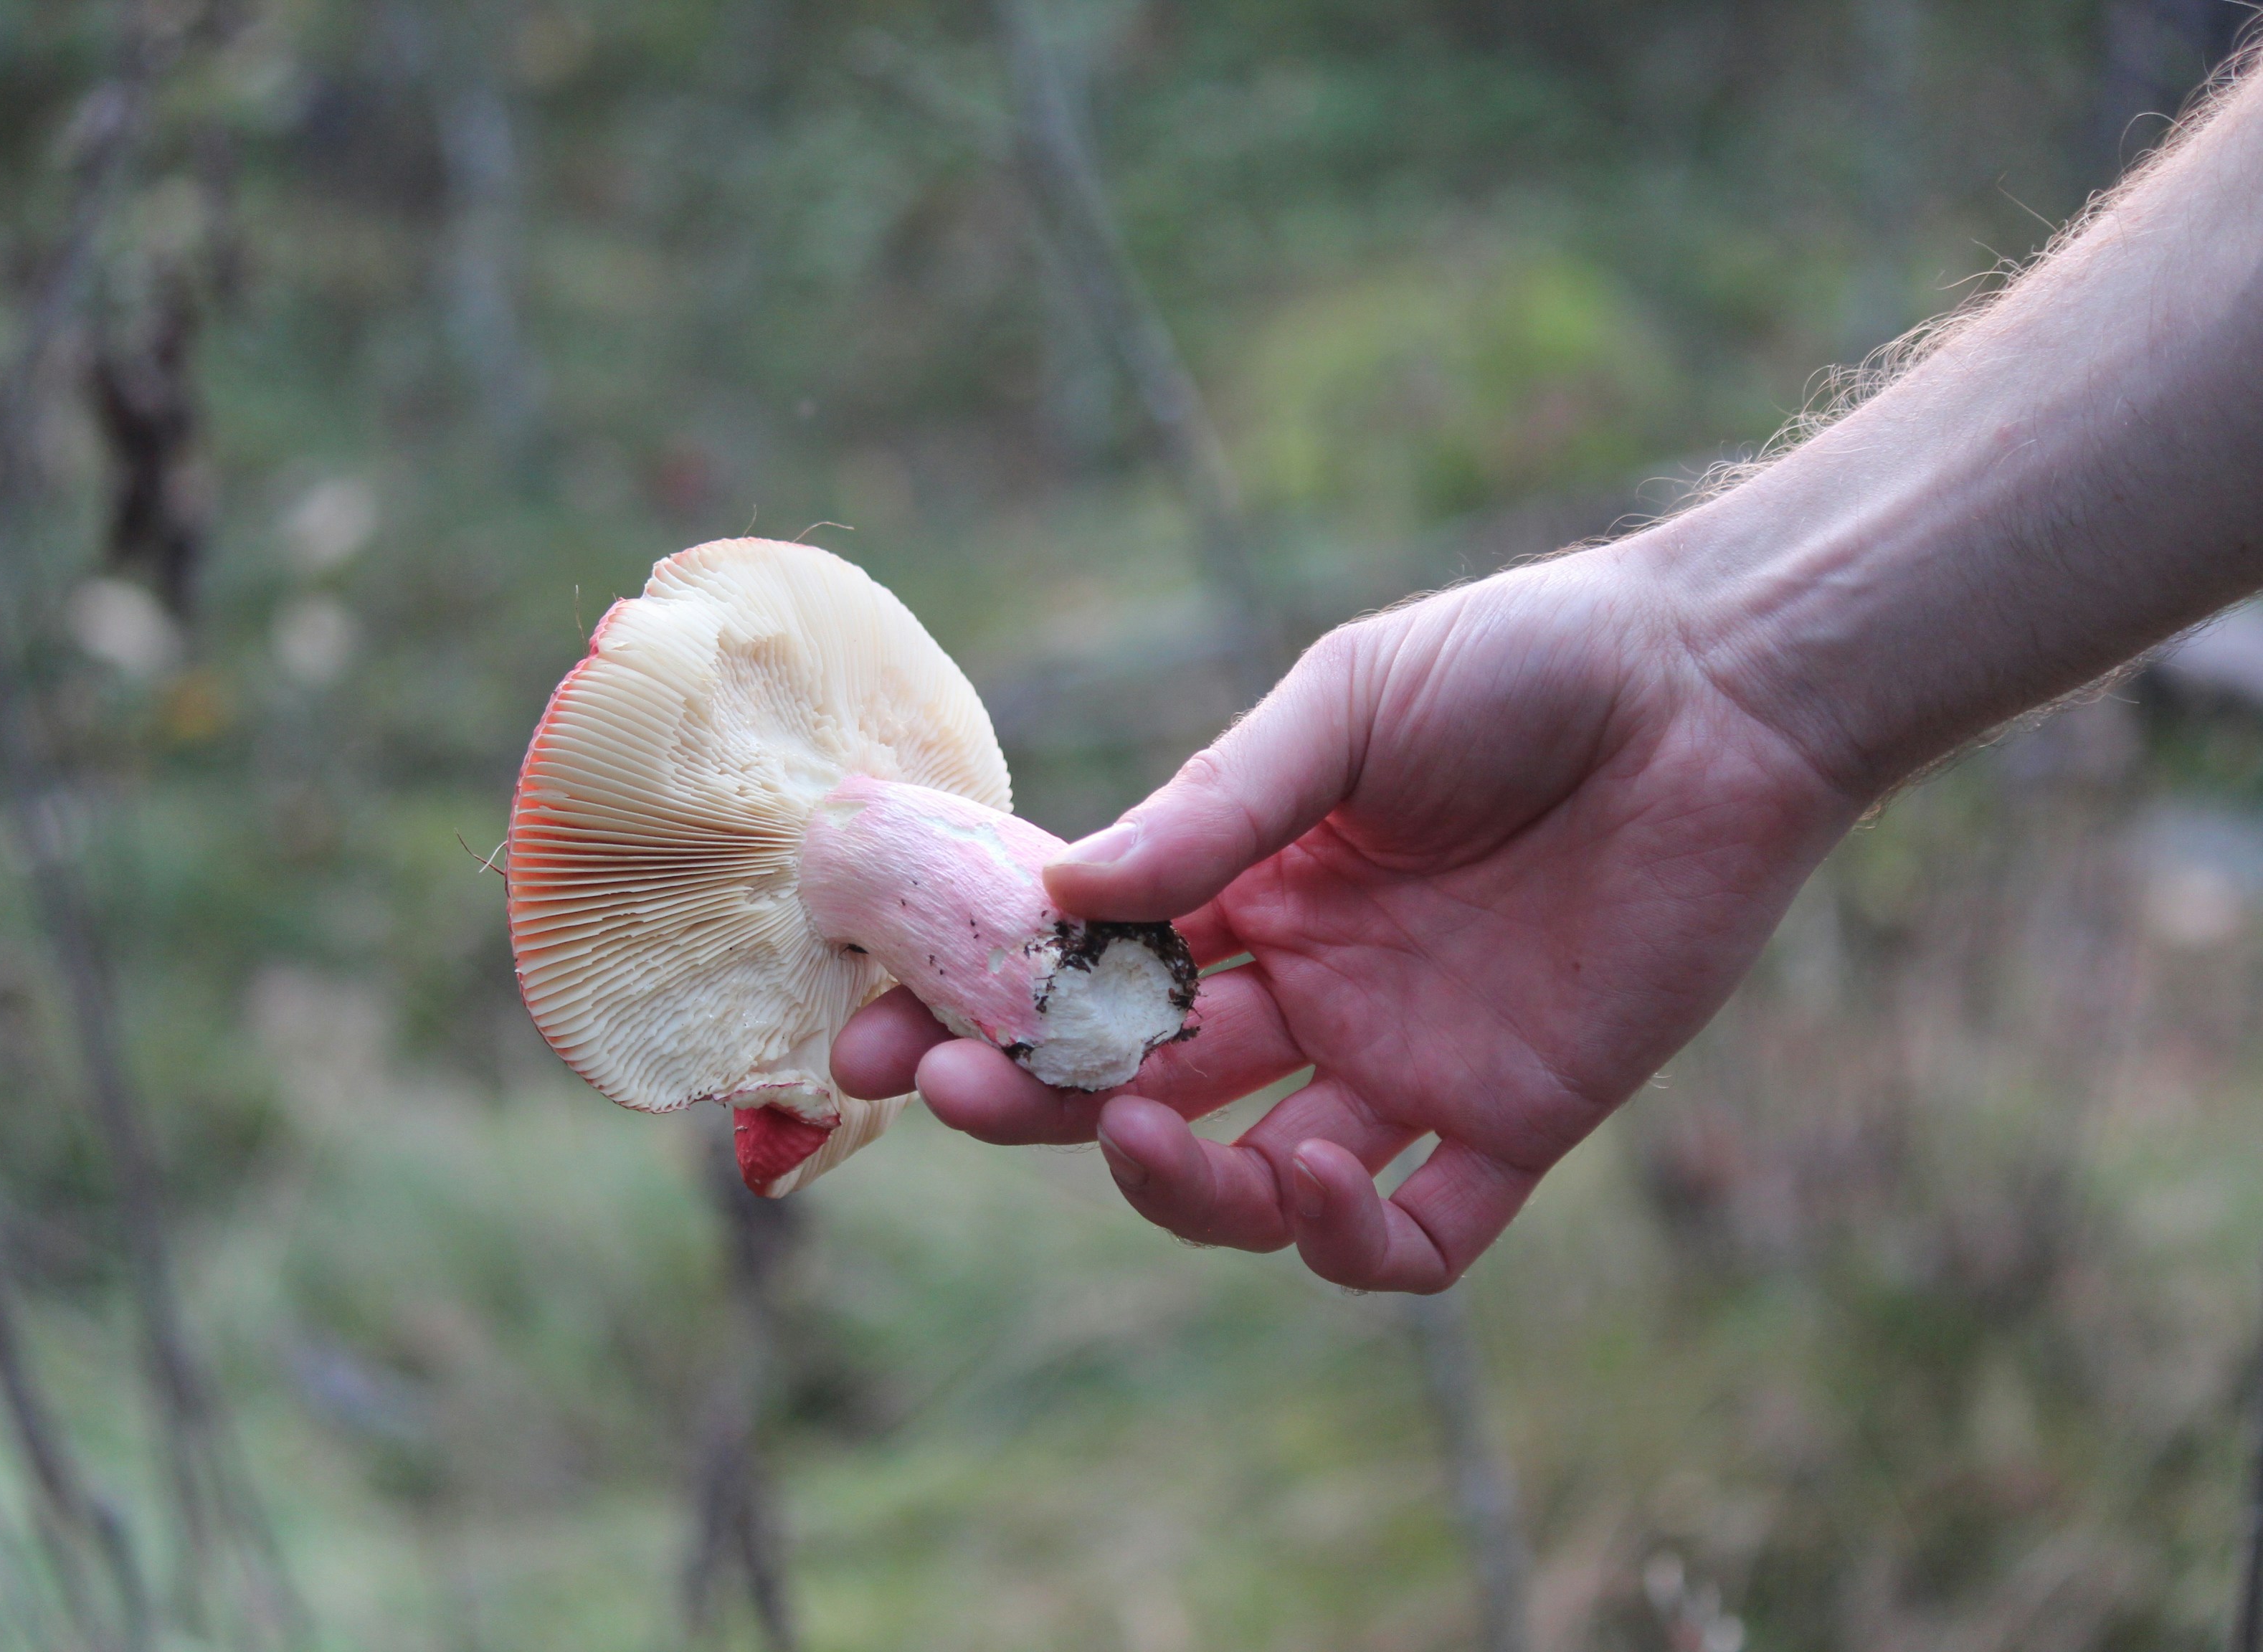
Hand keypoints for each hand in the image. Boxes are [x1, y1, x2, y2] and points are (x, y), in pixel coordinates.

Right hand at [833, 543, 1860, 1290]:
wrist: (1716, 689)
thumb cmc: (1524, 663)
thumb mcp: (1342, 707)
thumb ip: (1213, 809)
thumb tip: (1055, 894)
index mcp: (1251, 890)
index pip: (1089, 976)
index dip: (987, 1012)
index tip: (879, 1033)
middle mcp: (1309, 990)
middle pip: (1143, 1085)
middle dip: (1040, 1103)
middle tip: (959, 1092)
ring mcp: (1405, 1063)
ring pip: (1257, 1179)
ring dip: (1184, 1187)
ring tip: (1151, 1138)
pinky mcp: (1518, 1119)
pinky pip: (1420, 1233)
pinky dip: (1355, 1241)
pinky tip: (1324, 1180)